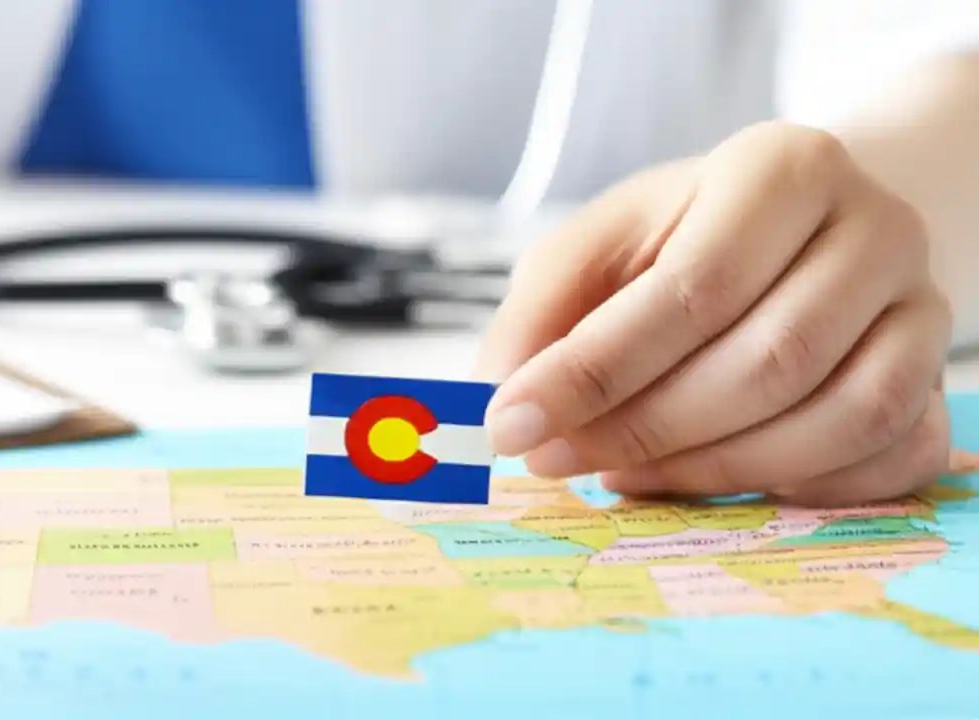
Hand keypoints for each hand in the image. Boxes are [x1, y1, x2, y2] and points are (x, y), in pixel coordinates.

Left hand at [476, 121, 953, 506]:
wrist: (802, 231)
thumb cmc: (686, 236)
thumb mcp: (601, 245)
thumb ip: (542, 311)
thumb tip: (501, 397)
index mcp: (781, 169)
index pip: (690, 289)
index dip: (595, 371)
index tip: (512, 424)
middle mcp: (874, 228)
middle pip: (767, 361)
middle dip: (645, 431)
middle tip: (557, 460)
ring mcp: (922, 307)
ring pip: (838, 419)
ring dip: (715, 471)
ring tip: (624, 475)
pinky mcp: (937, 378)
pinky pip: (888, 458)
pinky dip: (796, 489)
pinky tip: (714, 480)